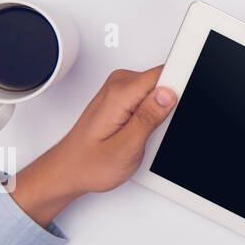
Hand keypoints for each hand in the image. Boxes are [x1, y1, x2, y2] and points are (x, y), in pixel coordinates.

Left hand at [9, 67, 176, 226]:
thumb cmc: (89, 164)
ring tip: (141, 134)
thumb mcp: (124, 149)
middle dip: (169, 106)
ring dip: (159, 112)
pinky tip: (138, 130)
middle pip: (163, 80)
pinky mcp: (122, 96)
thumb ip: (148, 118)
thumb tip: (168, 93)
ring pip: (158, 89)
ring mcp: (119, 89)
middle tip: (151, 132)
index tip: (172, 112)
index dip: (177, 91)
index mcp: (120, 94)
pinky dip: (151, 113)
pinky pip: (149, 95)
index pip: (164, 74)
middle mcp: (118, 85)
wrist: (68, 171)